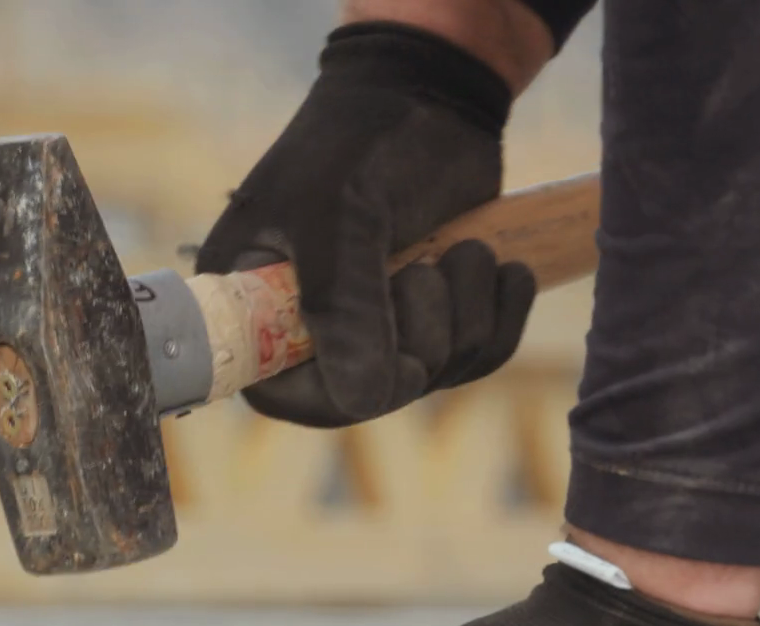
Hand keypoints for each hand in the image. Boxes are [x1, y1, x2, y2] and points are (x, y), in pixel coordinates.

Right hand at [194, 22, 536, 427]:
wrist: (429, 93)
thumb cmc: (361, 142)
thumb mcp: (338, 215)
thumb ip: (343, 306)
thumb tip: (365, 399)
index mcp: (254, 302)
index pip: (282, 393)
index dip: (342, 392)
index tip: (396, 359)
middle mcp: (309, 323)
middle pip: (371, 392)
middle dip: (424, 339)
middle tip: (430, 269)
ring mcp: (375, 322)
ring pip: (436, 374)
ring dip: (469, 316)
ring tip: (468, 250)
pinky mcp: (433, 314)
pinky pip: (477, 356)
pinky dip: (501, 316)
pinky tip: (506, 269)